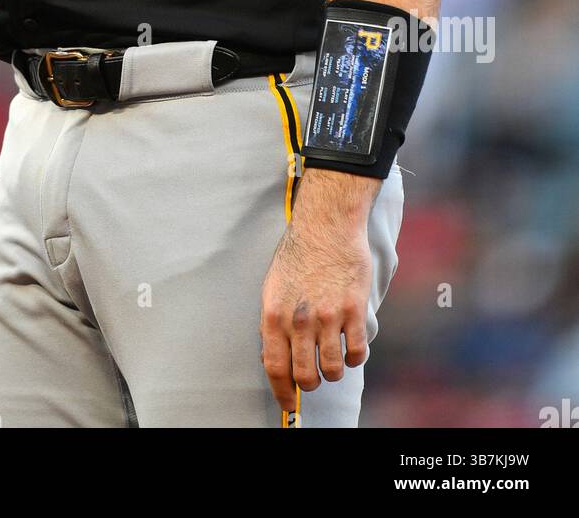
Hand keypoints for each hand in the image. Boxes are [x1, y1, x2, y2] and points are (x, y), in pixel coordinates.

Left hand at [259, 170, 375, 408]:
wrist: (326, 226)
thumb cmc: (298, 255)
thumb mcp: (273, 287)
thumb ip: (274, 323)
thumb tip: (274, 357)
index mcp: (274, 314)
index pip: (275, 367)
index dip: (282, 392)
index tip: (289, 403)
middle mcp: (299, 320)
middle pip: (306, 376)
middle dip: (310, 383)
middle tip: (314, 376)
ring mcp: (328, 316)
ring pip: (333, 370)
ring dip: (333, 372)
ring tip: (333, 359)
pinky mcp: (353, 310)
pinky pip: (356, 353)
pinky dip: (354, 358)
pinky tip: (350, 346)